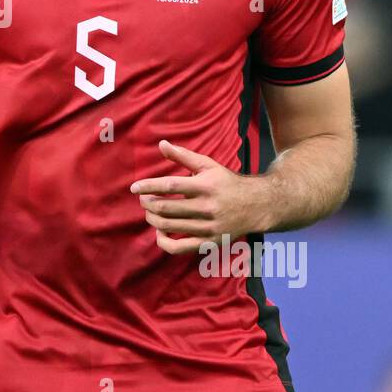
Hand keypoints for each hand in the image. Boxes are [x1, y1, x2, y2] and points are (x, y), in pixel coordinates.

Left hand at [130, 140, 272, 255]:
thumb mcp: (208, 165)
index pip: (170, 185)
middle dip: (149, 204)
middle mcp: (207, 207)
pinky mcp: (209, 242)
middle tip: (143, 200)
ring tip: (150, 212)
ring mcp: (208, 227)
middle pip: (167, 208)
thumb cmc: (227, 183)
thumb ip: (183, 156)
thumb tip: (161, 144)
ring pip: (170, 226)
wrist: (257, 206)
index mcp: (205, 186)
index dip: (149, 186)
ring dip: (153, 219)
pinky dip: (163, 242)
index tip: (134, 188)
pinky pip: (180, 247)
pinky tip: (160, 233)